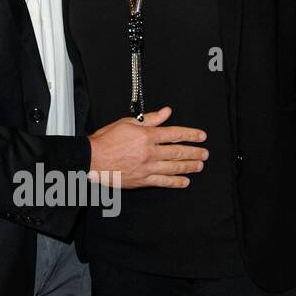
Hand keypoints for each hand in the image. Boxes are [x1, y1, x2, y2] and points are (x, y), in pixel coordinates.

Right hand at [88, 105, 207, 188]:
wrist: (92, 159)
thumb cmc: (105, 141)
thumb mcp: (127, 123)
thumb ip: (150, 119)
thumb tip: (166, 113)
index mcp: (146, 136)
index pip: (174, 134)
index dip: (190, 135)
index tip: (200, 136)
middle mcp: (149, 152)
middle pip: (177, 152)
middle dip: (194, 152)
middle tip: (204, 153)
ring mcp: (147, 168)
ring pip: (173, 167)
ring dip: (189, 166)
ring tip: (199, 166)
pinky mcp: (142, 180)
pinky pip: (162, 181)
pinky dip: (175, 182)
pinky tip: (184, 181)